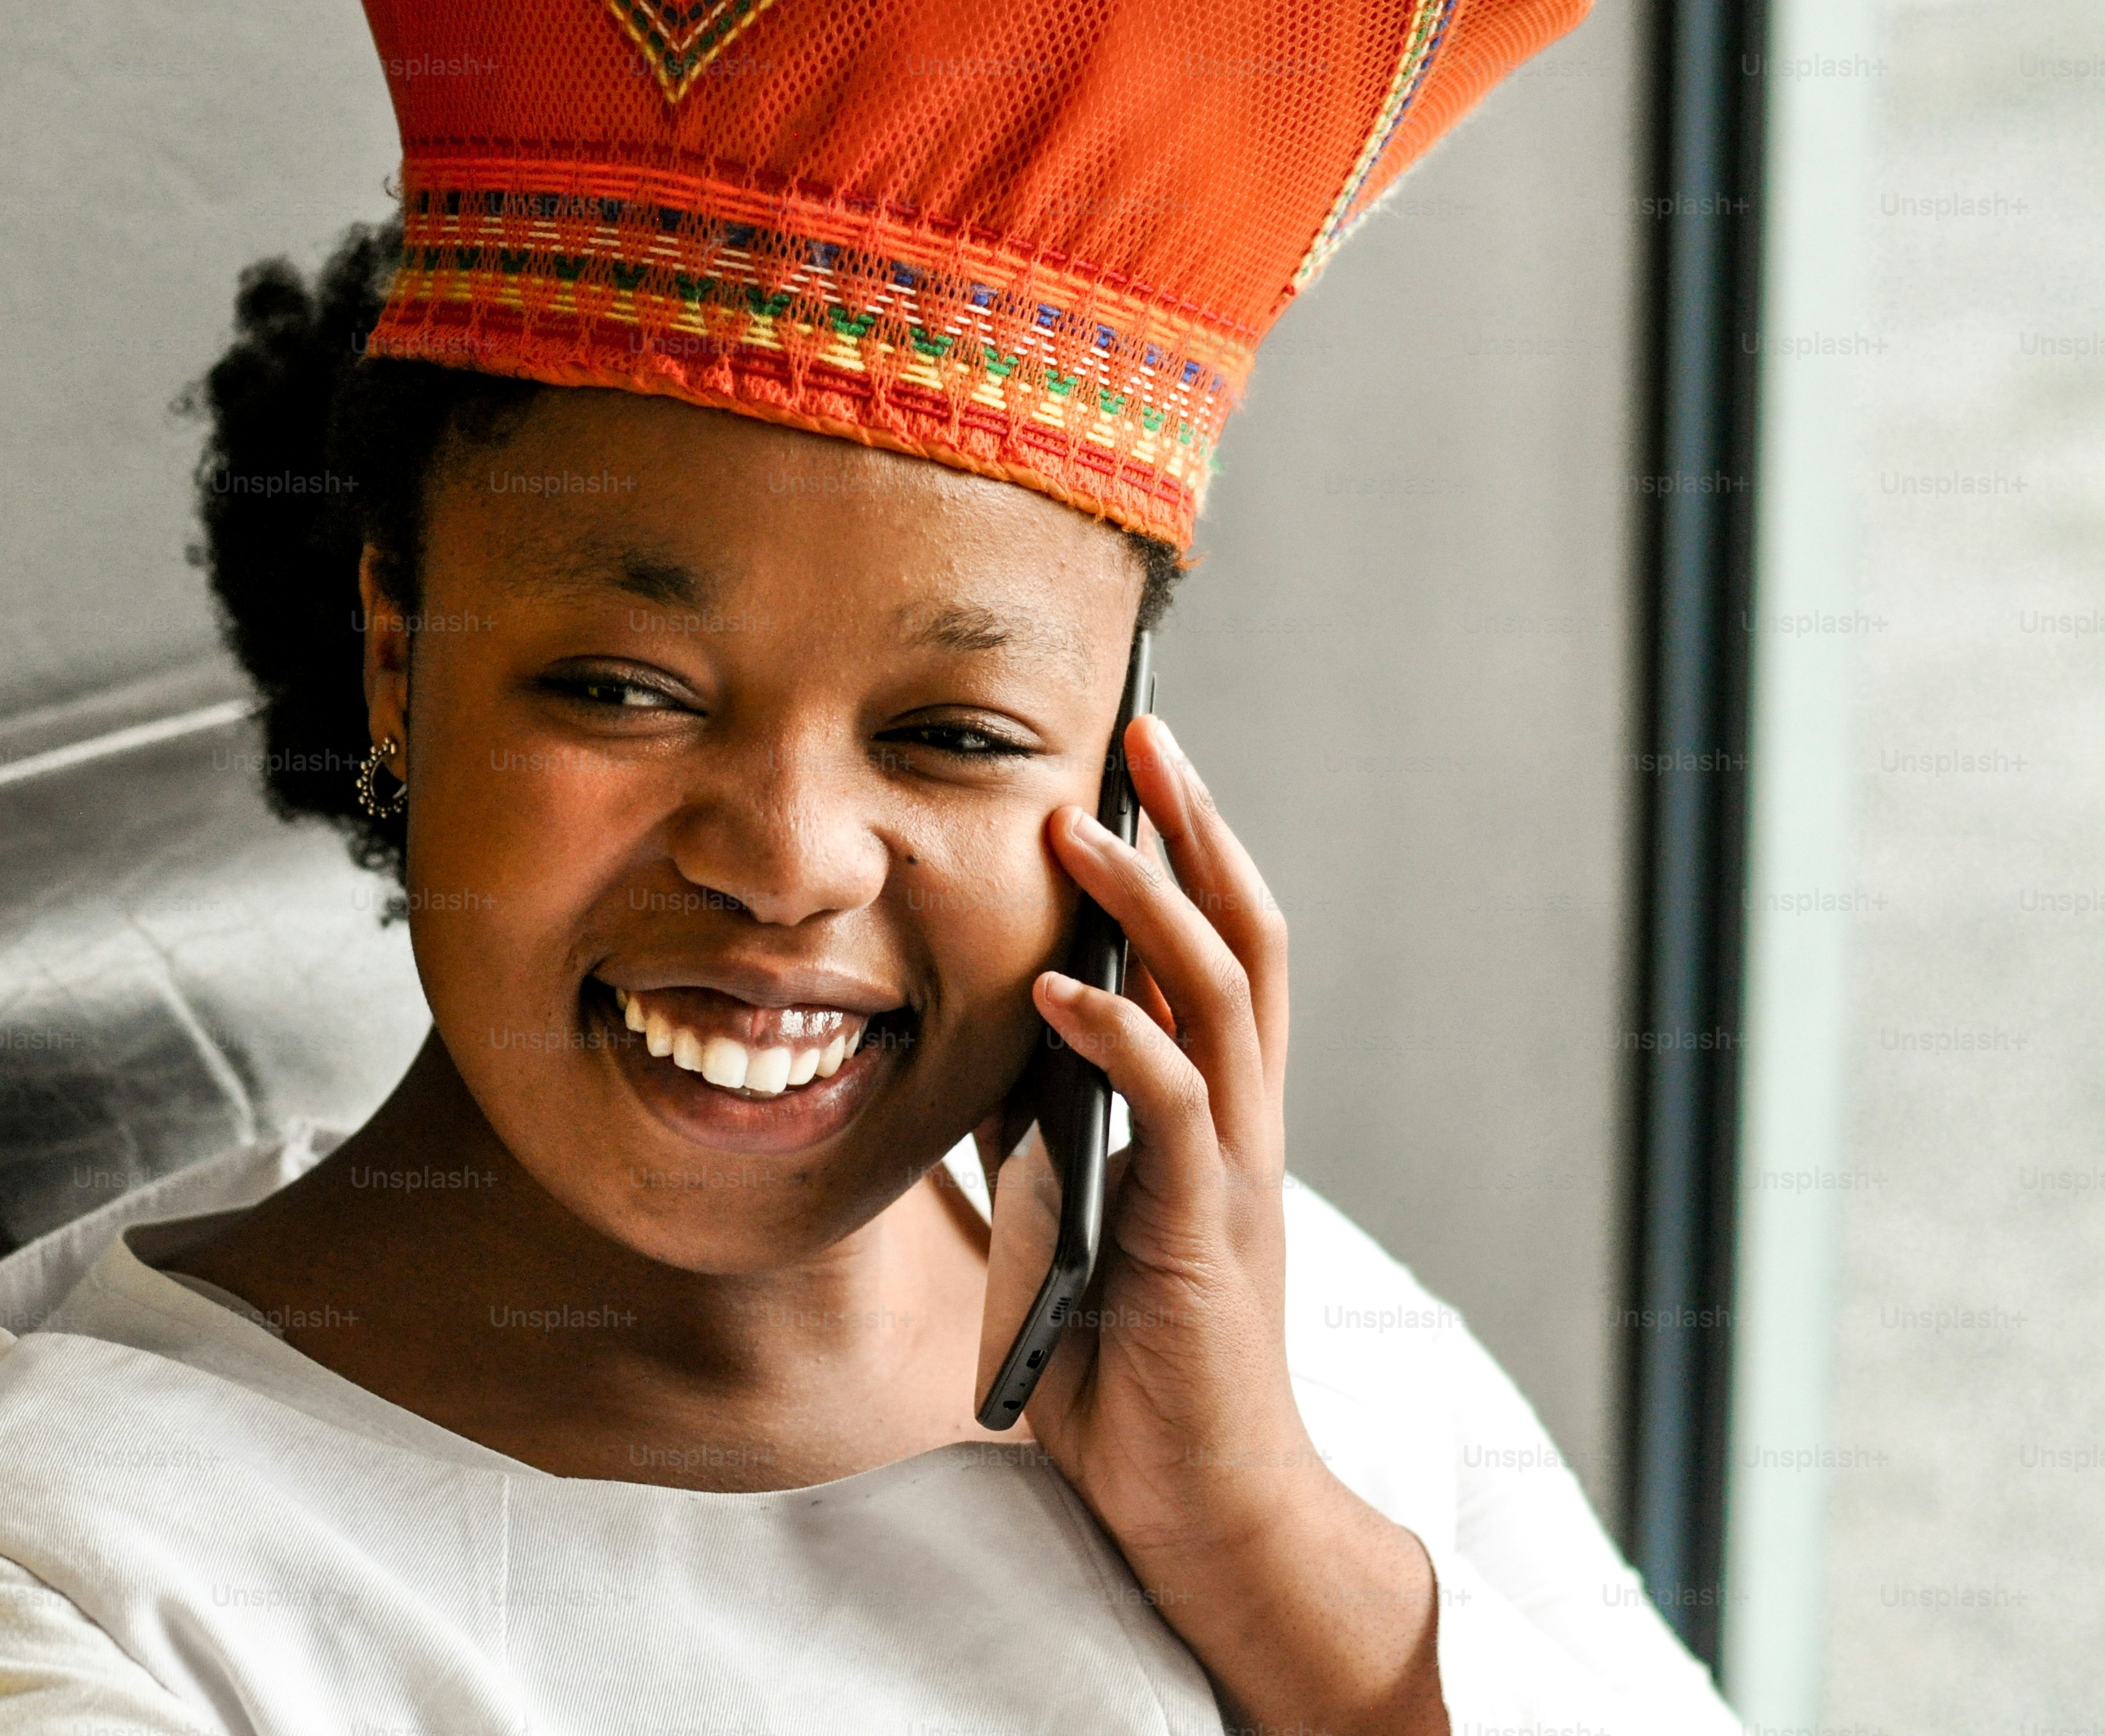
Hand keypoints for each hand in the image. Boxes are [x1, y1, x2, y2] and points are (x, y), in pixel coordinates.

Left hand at [1022, 715, 1445, 1735]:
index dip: (1190, 850)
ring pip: (1220, 1000)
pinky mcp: (1204, 1233)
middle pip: (1245, 939)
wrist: (1190, 1498)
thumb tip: (986, 1039)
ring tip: (1084, 831)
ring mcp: (1233, 1173)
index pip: (1220, 950)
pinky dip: (1120, 1035)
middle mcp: (1243, 1123)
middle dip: (1195, 831)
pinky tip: (1060, 992)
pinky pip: (1176, 1107)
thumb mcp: (1065, 1211)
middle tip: (1142, 734)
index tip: (1136, 761)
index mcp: (1215, 1112)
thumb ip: (1045, 1124)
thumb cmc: (1124, 1360)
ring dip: (1152, 905)